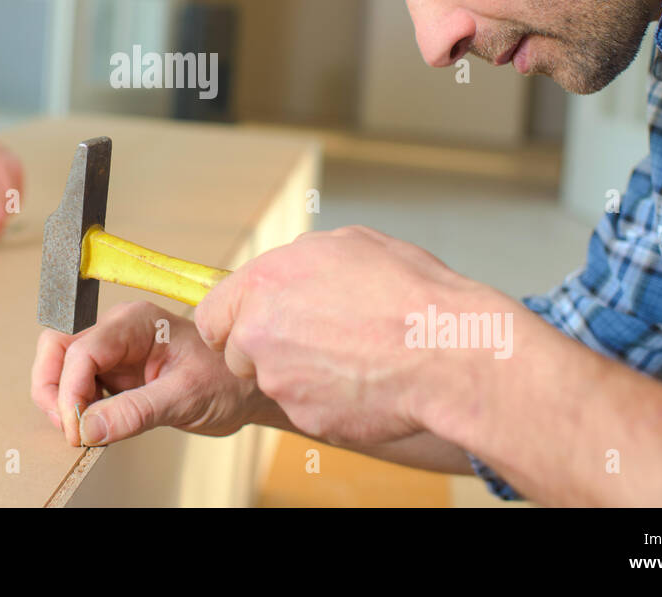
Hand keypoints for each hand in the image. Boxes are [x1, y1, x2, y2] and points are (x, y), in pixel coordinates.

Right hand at [31, 301, 276, 445]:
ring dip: (61, 400)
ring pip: (61, 366)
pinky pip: (77, 385)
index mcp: (135, 322)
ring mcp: (112, 350)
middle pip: (57, 349)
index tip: (77, 429)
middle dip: (52, 389)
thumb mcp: (185, 397)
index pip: (81, 350)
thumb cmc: (225, 380)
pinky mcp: (113, 371)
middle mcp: (117, 330)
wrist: (243, 388)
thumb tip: (87, 428)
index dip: (70, 391)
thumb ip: (135, 412)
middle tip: (69, 429)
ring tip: (82, 431)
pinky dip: (74, 407)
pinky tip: (94, 426)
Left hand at [195, 226, 494, 452]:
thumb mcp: (350, 245)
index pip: (213, 312)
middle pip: (239, 352)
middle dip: (267, 350)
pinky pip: (308, 408)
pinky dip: (329, 400)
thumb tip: (290, 267)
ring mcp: (281, 380)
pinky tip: (365, 381)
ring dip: (302, 374)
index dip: (233, 321)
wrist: (448, 351)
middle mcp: (260, 333)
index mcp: (264, 283)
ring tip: (354, 356)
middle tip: (316, 341)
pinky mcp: (306, 417)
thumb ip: (301, 259)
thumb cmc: (409, 294)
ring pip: (276, 381)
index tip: (251, 326)